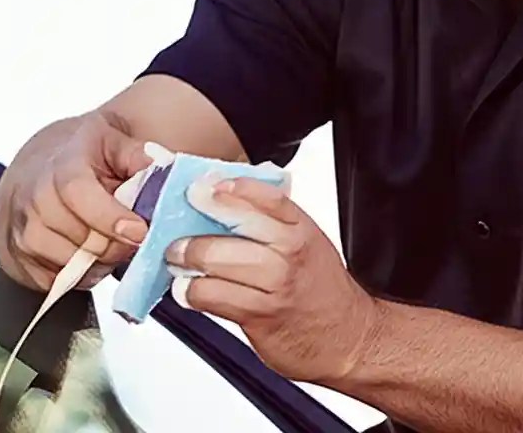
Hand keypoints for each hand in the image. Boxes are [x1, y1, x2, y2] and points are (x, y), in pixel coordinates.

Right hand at [0, 111, 154, 291]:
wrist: (37, 165)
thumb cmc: (82, 157)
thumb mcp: (114, 142)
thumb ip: (138, 156)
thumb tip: (161, 169)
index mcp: (61, 163)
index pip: (76, 191)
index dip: (109, 216)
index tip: (139, 231)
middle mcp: (30, 194)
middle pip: (77, 236)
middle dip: (113, 245)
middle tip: (130, 240)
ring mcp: (17, 227)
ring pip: (64, 263)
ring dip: (95, 263)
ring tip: (107, 246)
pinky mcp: (12, 255)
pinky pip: (51, 281)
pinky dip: (75, 277)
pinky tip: (85, 256)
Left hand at [164, 176, 382, 383]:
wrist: (348, 339)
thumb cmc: (319, 288)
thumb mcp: (305, 244)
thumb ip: (271, 221)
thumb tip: (222, 197)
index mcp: (300, 229)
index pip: (268, 198)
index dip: (233, 188)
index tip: (205, 185)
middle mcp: (289, 254)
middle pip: (234, 228)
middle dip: (197, 227)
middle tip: (176, 233)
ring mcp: (275, 286)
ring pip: (218, 263)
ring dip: (186, 260)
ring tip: (175, 260)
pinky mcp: (259, 316)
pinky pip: (213, 297)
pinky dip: (192, 292)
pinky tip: (187, 291)